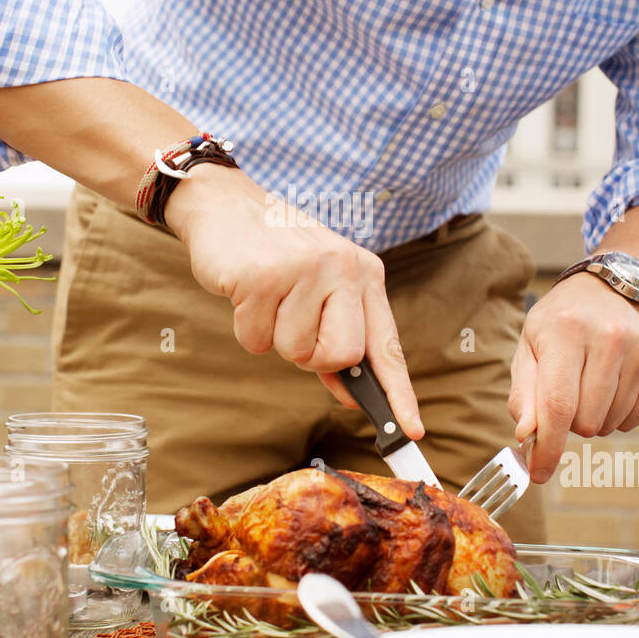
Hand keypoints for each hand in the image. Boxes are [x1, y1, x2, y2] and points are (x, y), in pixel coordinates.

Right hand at [166, 165, 422, 437]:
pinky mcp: (263, 277)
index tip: (412, 431)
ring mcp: (303, 270)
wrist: (226, 205)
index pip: (386, 345)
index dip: (399, 393)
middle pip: (342, 356)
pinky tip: (246, 292)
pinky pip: (257, 340)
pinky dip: (247, 327)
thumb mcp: (321, 286)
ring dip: (274, 336)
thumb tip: (352, 394)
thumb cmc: (276, 255)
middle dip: (313, 356)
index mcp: (364, 274)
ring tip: (268, 298)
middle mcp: (342, 268)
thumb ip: (340, 335)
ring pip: (295, 353)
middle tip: (293, 322)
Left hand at [508, 270, 638, 482]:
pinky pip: (635, 419)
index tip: (538, 474)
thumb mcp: (529, 349)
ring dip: (593, 417)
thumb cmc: (558, 326)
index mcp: (566, 330)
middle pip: (584, 420)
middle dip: (568, 421)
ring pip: (609, 424)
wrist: (606, 291)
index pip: (557, 404)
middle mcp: (609, 336)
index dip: (548, 447)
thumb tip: (527, 437)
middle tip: (566, 391)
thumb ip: (525, 395)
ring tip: (589, 382)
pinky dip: (618, 415)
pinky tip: (612, 384)